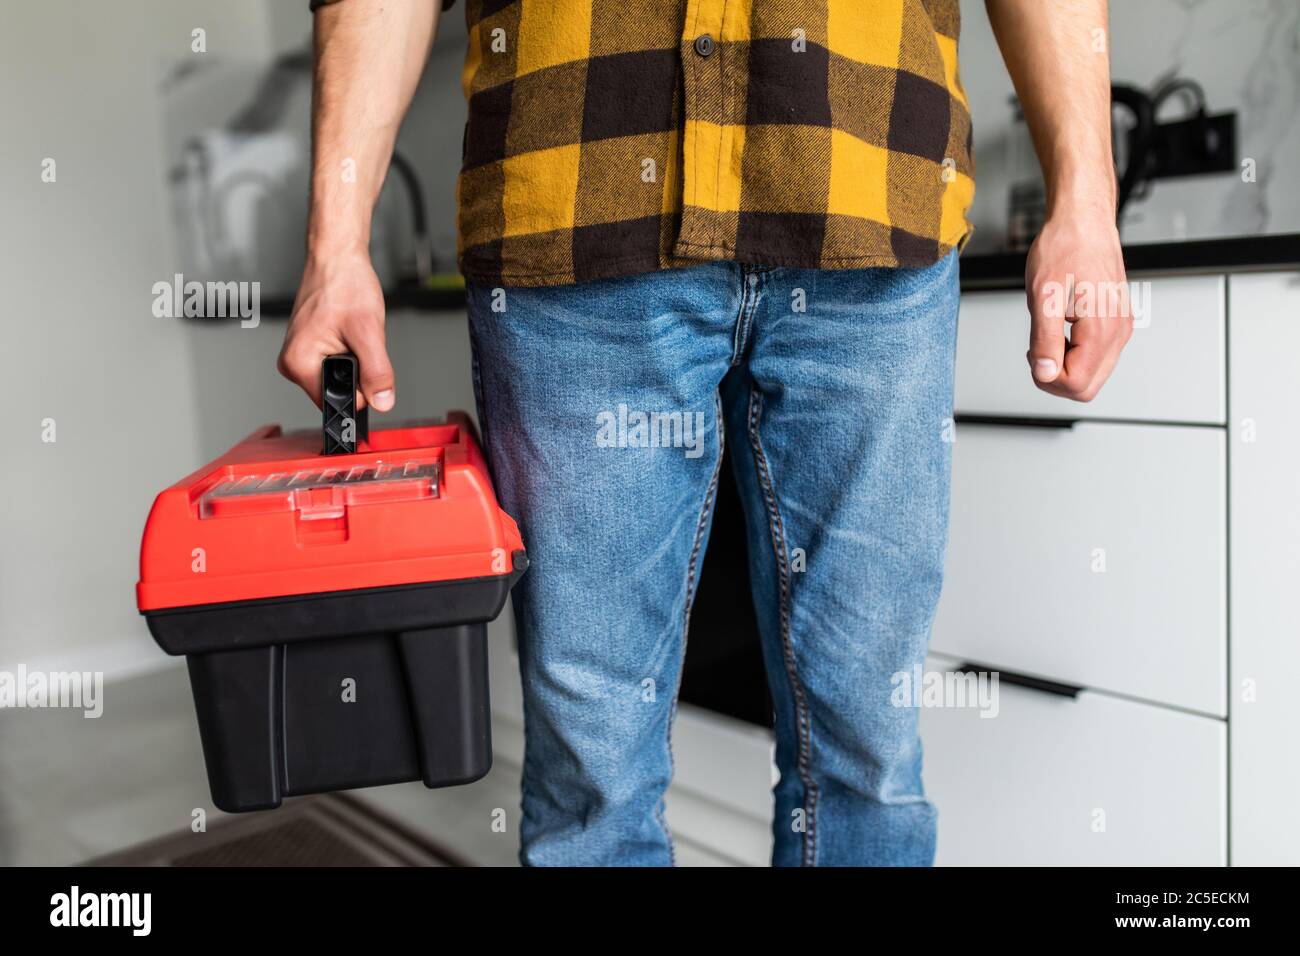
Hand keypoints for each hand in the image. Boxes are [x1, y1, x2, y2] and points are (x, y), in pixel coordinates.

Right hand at [277, 249, 394, 410]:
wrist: (337, 259)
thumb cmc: (345, 284)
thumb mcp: (368, 331)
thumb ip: (376, 371)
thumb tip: (383, 402)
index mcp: (299, 364)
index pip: (337, 403)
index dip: (361, 391)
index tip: (366, 365)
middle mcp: (293, 364)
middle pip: (339, 391)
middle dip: (359, 372)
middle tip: (358, 340)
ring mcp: (300, 357)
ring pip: (341, 379)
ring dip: (355, 361)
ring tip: (352, 333)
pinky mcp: (309, 350)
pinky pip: (337, 365)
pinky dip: (350, 353)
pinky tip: (348, 332)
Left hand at [1024, 210, 1132, 401]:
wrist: (1083, 221)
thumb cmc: (1065, 247)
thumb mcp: (1044, 296)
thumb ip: (1045, 340)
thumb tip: (1044, 373)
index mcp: (1103, 328)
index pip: (1077, 385)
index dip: (1047, 378)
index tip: (1033, 354)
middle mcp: (1118, 332)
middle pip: (1087, 387)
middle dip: (1055, 378)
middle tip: (1037, 350)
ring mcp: (1119, 328)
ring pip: (1092, 375)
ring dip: (1064, 365)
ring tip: (1047, 335)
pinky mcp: (1114, 322)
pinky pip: (1095, 356)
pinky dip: (1073, 353)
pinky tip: (1059, 332)